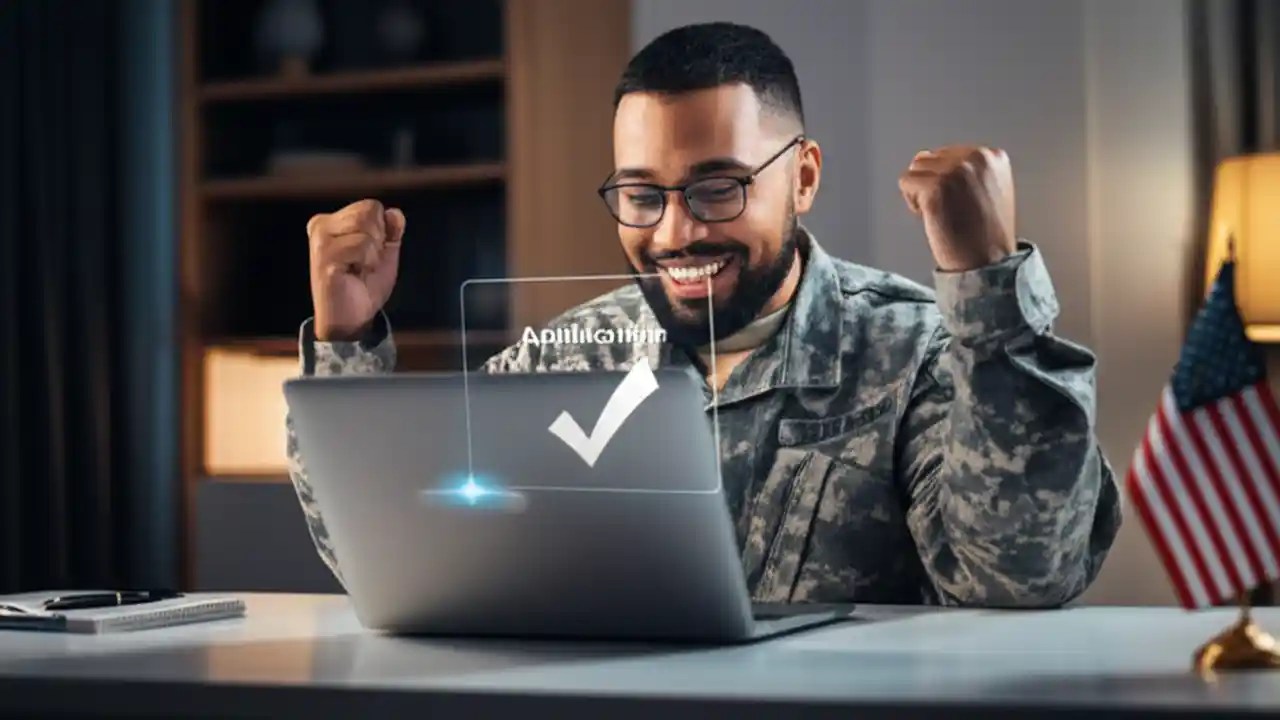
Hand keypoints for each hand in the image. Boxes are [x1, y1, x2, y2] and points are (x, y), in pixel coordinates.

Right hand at [307, 198, 405, 340]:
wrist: (352, 318)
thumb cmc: (364, 285)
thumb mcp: (385, 253)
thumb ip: (392, 230)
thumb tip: (395, 213)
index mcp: (331, 221)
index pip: (371, 206)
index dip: (382, 230)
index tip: (369, 253)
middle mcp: (321, 226)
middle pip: (369, 211)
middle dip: (378, 240)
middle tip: (364, 262)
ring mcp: (321, 241)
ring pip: (367, 228)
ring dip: (373, 254)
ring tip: (359, 268)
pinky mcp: (325, 258)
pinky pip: (362, 246)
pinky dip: (368, 262)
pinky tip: (354, 274)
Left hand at [898, 145, 1015, 271]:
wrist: (988, 263)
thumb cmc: (985, 235)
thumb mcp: (988, 189)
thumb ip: (966, 170)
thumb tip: (923, 156)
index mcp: (993, 156)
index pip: (948, 155)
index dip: (946, 182)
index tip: (961, 204)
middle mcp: (976, 157)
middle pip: (929, 159)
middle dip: (932, 185)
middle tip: (950, 212)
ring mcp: (955, 170)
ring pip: (915, 170)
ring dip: (921, 192)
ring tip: (942, 214)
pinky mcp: (936, 186)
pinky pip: (905, 183)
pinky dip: (912, 203)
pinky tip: (933, 218)